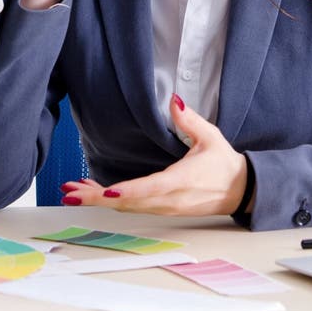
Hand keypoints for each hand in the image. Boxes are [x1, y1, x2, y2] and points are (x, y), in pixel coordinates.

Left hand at [59, 95, 249, 216]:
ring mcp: (165, 207)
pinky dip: (111, 201)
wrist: (240, 190)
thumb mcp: (210, 137)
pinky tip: (95, 192)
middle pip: (129, 202)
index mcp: (182, 181)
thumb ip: (190, 120)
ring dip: (99, 200)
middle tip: (70, 192)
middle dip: (97, 198)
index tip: (106, 191)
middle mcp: (170, 199)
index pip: (150, 188)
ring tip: (73, 191)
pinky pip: (132, 207)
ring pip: (127, 207)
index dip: (127, 191)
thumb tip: (174, 100)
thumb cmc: (225, 165)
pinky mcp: (162, 209)